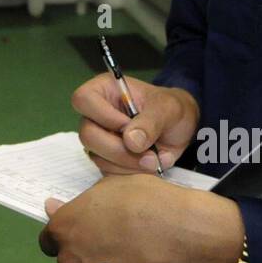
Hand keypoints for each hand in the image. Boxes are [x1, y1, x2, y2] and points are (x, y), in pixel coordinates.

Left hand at [38, 174, 243, 262]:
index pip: (50, 239)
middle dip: (86, 252)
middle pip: (69, 260)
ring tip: (132, 257)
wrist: (191, 238)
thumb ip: (79, 203)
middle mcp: (71, 260)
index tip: (85, 232)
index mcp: (65, 228)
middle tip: (115, 242)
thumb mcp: (112, 187)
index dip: (69, 234)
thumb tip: (51, 207)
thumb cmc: (153, 203)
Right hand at [71, 73, 198, 174]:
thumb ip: (151, 121)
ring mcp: (98, 138)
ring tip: (155, 159)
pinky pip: (108, 171)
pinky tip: (148, 165)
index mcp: (104, 90)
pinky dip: (130, 172)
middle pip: (88, 135)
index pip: (83, 99)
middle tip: (150, 155)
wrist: (178, 129)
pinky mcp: (105, 158)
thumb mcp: (168, 109)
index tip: (129, 125)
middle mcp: (95, 114)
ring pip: (97, 157)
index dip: (104, 116)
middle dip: (119, 150)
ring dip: (128, 164)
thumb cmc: (171, 109)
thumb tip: (131, 141)